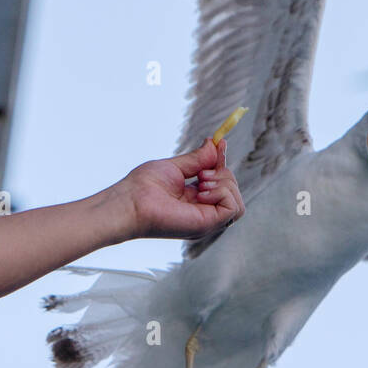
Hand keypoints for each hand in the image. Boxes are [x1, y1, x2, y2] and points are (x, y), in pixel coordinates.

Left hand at [116, 139, 244, 240]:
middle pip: (233, 191)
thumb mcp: (175, 167)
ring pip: (237, 201)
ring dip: (224, 184)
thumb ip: (197, 159)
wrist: (130, 202)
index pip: (221, 184)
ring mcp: (207, 221)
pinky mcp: (208, 224)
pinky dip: (223, 193)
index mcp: (195, 202)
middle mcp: (203, 213)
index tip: (221, 143)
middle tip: (201, 173)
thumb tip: (214, 144)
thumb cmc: (143, 188)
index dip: (223, 163)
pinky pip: (233, 208)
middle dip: (223, 173)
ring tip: (201, 182)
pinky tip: (202, 191)